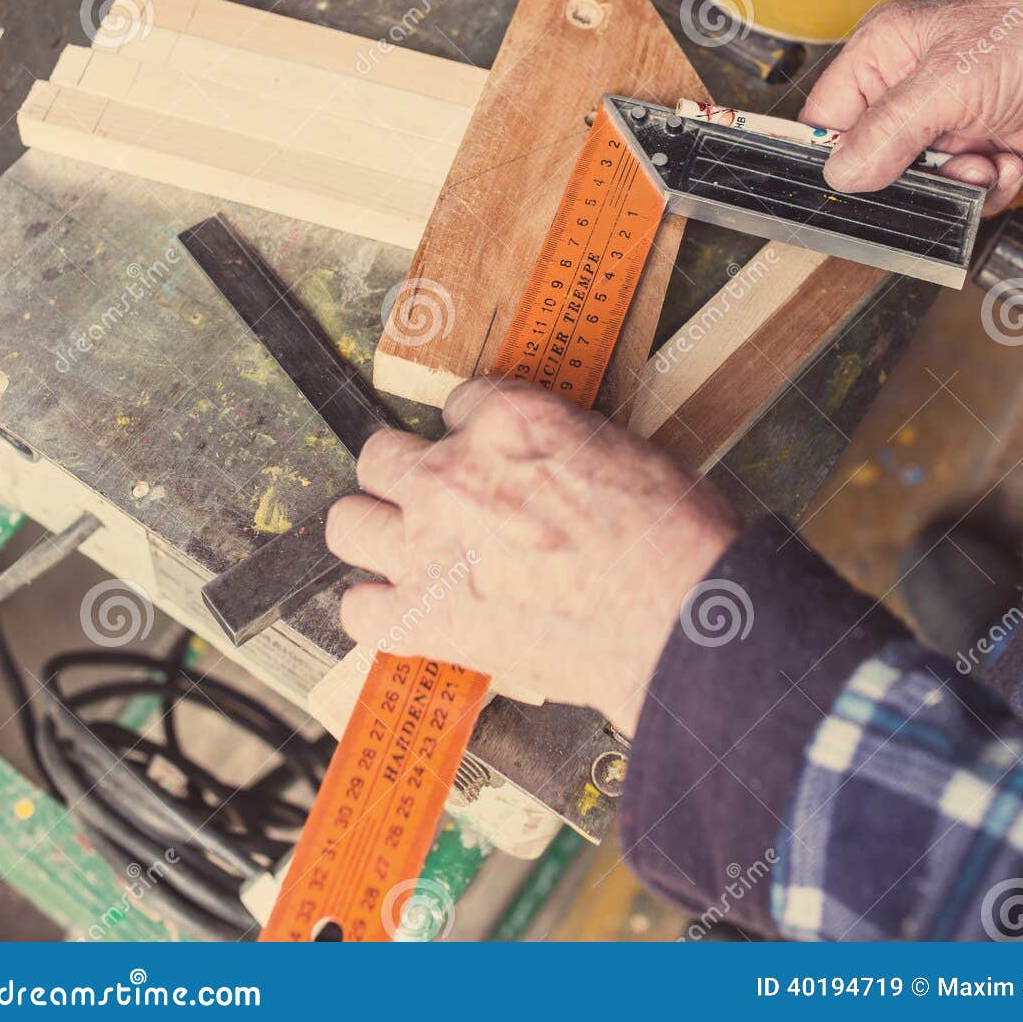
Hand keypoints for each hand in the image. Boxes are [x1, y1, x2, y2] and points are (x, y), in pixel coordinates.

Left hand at [326, 378, 741, 737]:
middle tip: (441, 502)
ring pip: (347, 522)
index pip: (459, 404)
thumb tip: (540, 465)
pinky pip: (357, 611)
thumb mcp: (617, 449)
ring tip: (412, 553)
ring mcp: (428, 546)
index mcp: (508, 418)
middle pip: (380, 455)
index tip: (497, 462)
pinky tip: (413, 614)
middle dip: (407, 475)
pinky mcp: (424, 617)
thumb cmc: (669, 535)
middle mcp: (452, 472)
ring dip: (377, 533)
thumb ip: (556, 446)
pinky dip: (380, 614)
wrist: (675, 617)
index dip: (477, 435)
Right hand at [801, 0, 1022, 214]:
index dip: (833, 156)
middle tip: (941, 167)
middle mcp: (910, 89)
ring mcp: (949, 121)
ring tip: (985, 162)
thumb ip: (888, 130)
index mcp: (883, 54)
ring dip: (958, 184)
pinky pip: (966, 192)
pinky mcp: (986, 148)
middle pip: (877, 159)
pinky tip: (1008, 162)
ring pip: (924, 183)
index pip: (828, 118)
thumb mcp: (947, 82)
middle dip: (914, 174)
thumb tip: (842, 174)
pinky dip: (990, 188)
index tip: (847, 188)